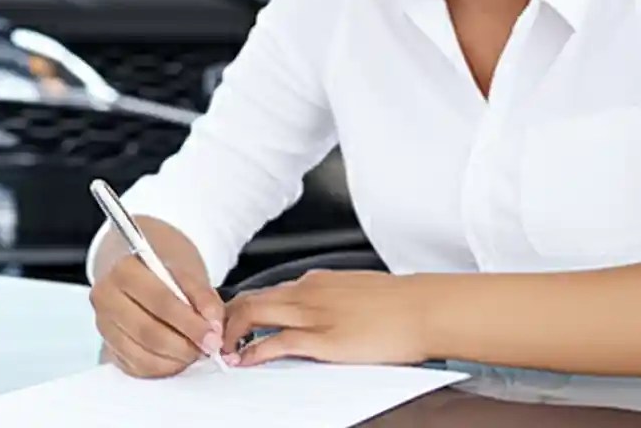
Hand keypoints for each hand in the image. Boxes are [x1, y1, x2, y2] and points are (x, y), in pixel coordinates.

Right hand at [89, 253, 225, 377]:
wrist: (143, 278)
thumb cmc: (166, 275)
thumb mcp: (188, 273)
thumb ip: (203, 298)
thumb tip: (213, 327)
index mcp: (125, 270)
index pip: (160, 301)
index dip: (189, 323)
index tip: (213, 336)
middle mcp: (106, 297)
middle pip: (147, 331)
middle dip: (183, 345)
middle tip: (207, 348)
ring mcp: (104, 325)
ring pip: (142, 354)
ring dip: (175, 359)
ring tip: (195, 352)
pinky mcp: (108, 347)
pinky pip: (137, 367)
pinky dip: (163, 368)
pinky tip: (178, 359)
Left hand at [221, 269, 429, 367]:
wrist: (425, 307)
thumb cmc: (400, 303)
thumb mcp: (357, 291)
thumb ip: (334, 298)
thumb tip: (327, 310)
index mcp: (316, 281)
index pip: (267, 290)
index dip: (243, 307)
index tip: (232, 322)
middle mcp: (308, 292)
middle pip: (250, 299)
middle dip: (226, 318)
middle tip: (216, 337)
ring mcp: (313, 314)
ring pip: (254, 314)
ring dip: (231, 333)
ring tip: (222, 350)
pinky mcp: (323, 339)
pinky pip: (276, 343)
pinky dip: (253, 351)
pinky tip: (244, 360)